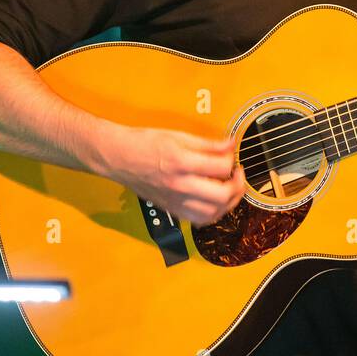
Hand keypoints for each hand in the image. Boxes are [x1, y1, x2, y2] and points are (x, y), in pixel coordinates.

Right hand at [92, 124, 245, 226]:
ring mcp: (175, 200)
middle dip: (237, 185)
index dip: (231, 159)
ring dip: (228, 203)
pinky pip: (199, 220)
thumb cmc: (144, 144)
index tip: (231, 154)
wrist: (118, 157)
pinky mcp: (171, 209)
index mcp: (181, 161)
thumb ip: (207, 144)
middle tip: (237, 174)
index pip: (220, 166)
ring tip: (230, 189)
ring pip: (212, 213)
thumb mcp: (178, 135)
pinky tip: (215, 202)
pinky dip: (213, 213)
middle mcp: (179, 184)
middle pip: (221, 195)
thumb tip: (230, 145)